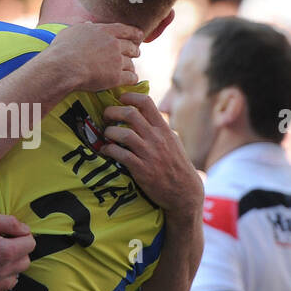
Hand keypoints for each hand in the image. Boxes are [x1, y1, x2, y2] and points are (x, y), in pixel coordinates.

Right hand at [0, 211, 35, 290]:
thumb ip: (9, 222)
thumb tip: (25, 230)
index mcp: (4, 251)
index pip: (30, 245)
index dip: (22, 236)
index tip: (11, 234)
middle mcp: (0, 271)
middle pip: (24, 263)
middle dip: (17, 252)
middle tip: (1, 245)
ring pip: (13, 281)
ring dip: (8, 271)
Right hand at [41, 22, 141, 93]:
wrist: (64, 67)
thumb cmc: (63, 49)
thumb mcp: (72, 31)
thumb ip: (83, 28)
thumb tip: (88, 24)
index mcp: (104, 31)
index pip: (126, 30)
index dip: (135, 33)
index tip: (139, 35)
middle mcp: (114, 44)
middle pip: (132, 46)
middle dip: (135, 50)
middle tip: (136, 53)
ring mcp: (116, 61)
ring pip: (131, 63)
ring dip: (131, 66)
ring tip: (130, 69)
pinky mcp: (116, 77)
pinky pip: (131, 78)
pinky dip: (132, 79)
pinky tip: (131, 80)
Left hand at [101, 92, 203, 214]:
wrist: (184, 193)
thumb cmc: (178, 167)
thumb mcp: (174, 142)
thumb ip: (161, 129)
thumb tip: (148, 117)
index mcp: (164, 129)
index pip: (146, 102)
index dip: (129, 96)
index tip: (120, 99)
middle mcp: (156, 138)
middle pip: (130, 114)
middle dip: (113, 111)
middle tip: (106, 115)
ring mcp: (148, 153)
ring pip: (123, 133)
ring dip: (109, 132)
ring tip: (106, 135)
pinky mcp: (141, 169)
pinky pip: (120, 154)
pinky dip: (109, 150)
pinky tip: (106, 150)